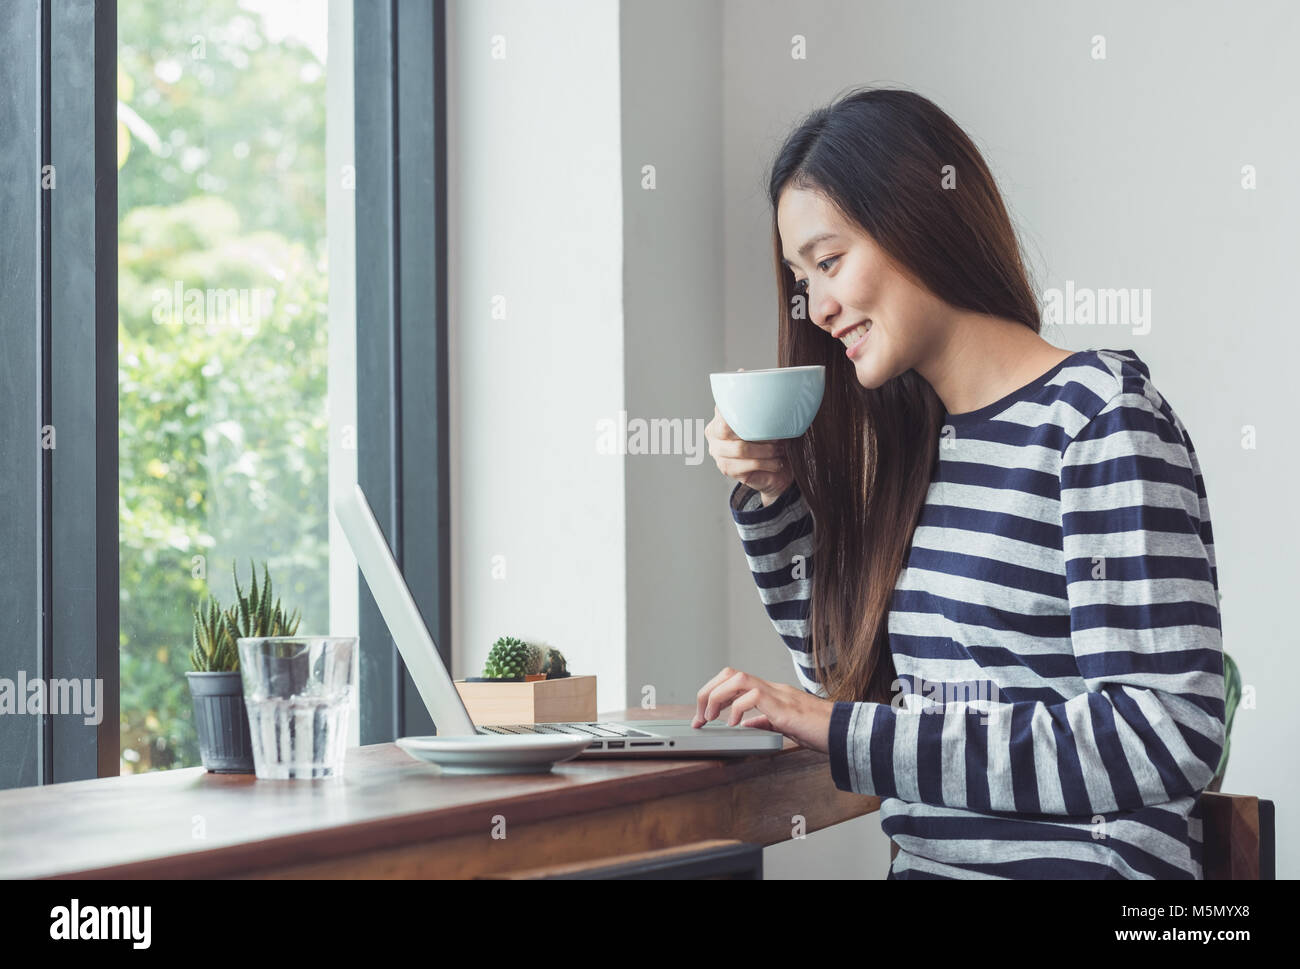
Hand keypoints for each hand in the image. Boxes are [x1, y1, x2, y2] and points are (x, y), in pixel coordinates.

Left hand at [691, 666, 833, 753]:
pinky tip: (735, 724)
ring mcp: (778, 694)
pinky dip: (737, 709)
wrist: (845, 733)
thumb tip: (745, 723)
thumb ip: (764, 721)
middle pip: (730, 673)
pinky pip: (753, 696)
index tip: (701, 715)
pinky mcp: (784, 705)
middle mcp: (772, 689)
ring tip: (711, 717)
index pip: (734, 680)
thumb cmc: (820, 731)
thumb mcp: (784, 726)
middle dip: (707, 691)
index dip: (712, 693)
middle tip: (700, 715)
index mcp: (770, 694)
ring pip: (737, 678)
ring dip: (717, 696)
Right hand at [706, 371, 793, 497]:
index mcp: (720, 417)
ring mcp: (719, 454)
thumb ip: (756, 401)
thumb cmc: (770, 440)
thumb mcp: (766, 419)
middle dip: (757, 432)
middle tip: (779, 435)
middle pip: (728, 429)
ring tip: (781, 449)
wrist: (776, 469)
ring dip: (766, 449)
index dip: (736, 407)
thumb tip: (743, 372)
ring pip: (741, 449)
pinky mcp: (728, 471)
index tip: (753, 407)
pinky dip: (768, 463)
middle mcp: (714, 435)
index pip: (723, 408)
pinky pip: (749, 465)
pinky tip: (778, 462)